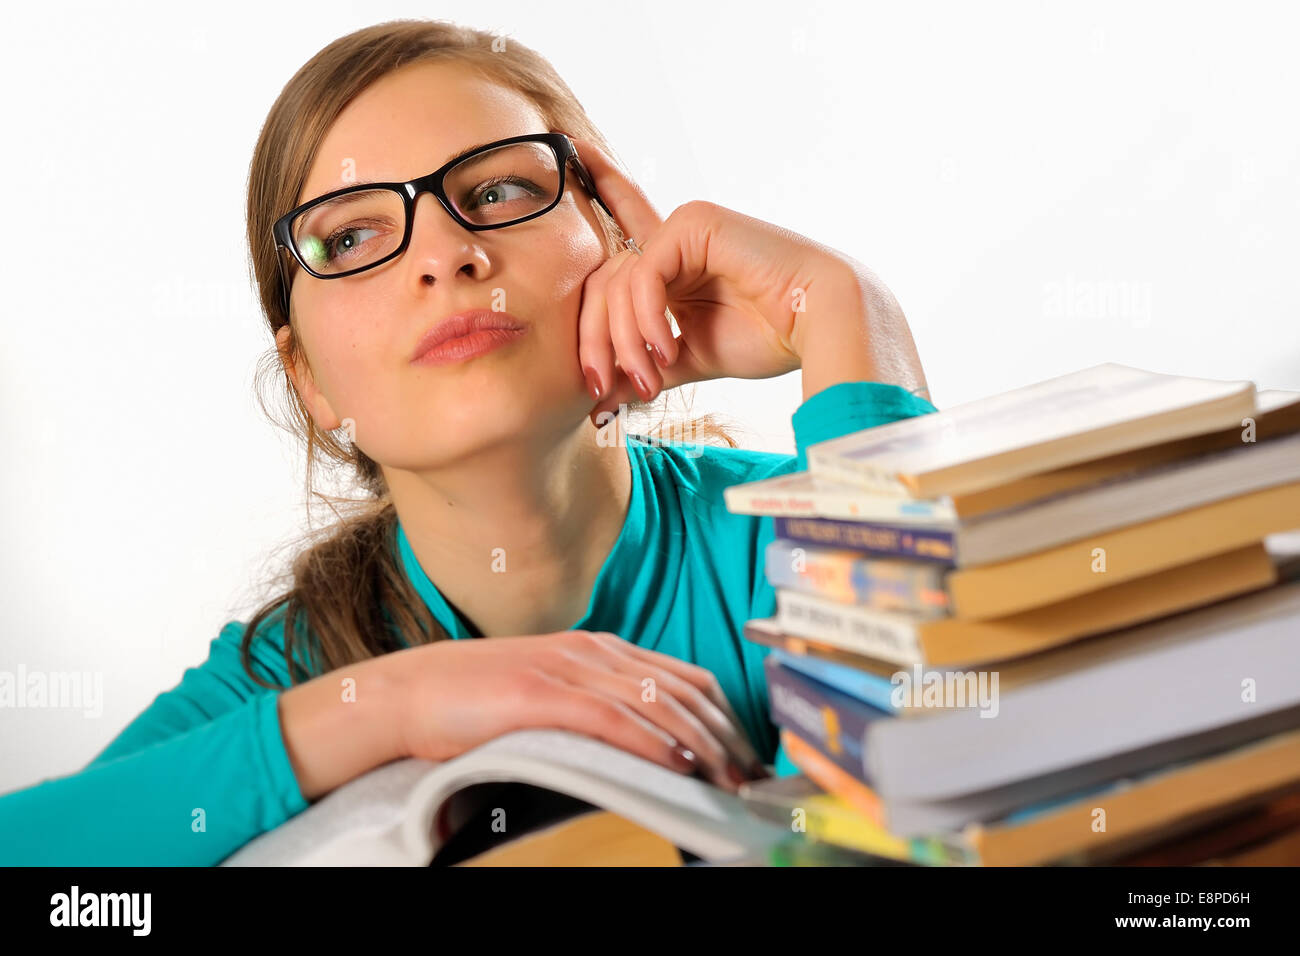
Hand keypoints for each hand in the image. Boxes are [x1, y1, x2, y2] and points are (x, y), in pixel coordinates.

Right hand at [393, 630, 768, 792]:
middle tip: (752, 779)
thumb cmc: (479, 699)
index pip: (687, 678)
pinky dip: (652, 740)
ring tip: (728, 781)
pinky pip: (613, 717)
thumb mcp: (552, 692)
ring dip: (702, 745)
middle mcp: (594, 651)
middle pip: (685, 690)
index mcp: (600, 648)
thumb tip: (647, 742)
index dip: (727, 718)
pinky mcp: (544, 692)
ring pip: (658, 703)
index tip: (747, 757)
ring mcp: (570, 668)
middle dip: (727, 737)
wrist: (413, 690)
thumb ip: (597, 704)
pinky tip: (677, 764)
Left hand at [572, 137, 859, 424]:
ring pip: (618, 284)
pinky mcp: (694, 223)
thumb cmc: (769, 337)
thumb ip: (644, 368)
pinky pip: (643, 274)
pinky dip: (646, 318)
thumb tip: (599, 403)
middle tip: (603, 387)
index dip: (602, 190)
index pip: (622, 231)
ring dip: (626, 342)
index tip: (574, 151)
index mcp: (675, 263)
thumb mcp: (689, 358)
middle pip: (603, 283)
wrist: (819, 324)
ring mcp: (684, 226)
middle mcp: (675, 239)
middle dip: (597, 342)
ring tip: (649, 380)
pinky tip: (665, 347)